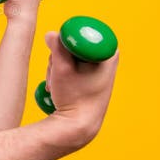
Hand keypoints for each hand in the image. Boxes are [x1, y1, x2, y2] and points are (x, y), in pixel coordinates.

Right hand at [44, 31, 118, 146]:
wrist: (77, 126)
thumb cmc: (74, 99)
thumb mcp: (62, 69)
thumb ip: (57, 47)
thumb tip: (50, 33)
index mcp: (109, 54)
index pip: (82, 34)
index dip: (67, 41)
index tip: (60, 55)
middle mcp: (107, 60)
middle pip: (74, 44)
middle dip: (59, 56)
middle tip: (56, 72)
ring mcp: (98, 70)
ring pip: (69, 55)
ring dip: (57, 66)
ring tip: (55, 82)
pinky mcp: (89, 78)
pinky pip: (71, 66)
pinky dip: (60, 73)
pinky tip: (57, 85)